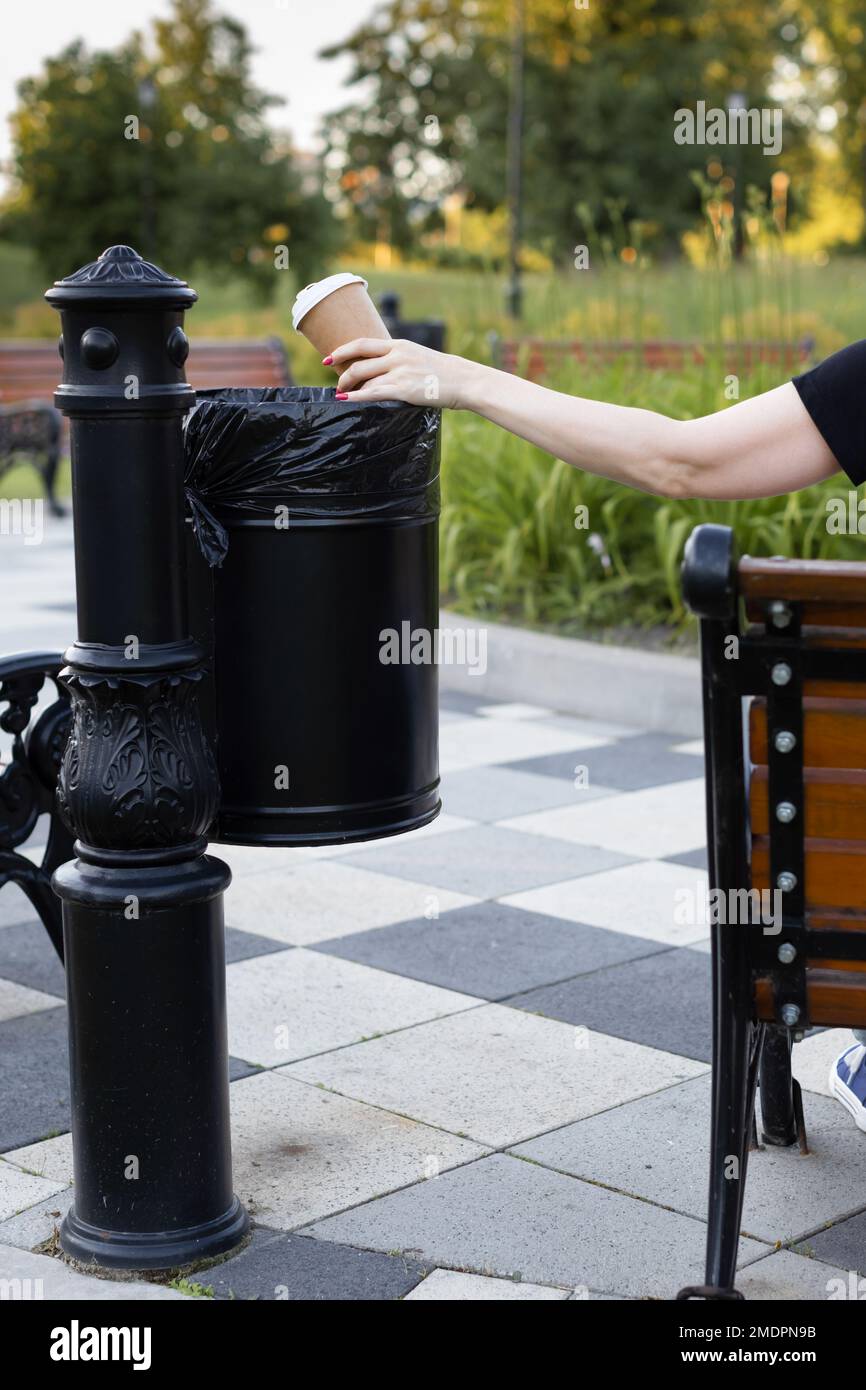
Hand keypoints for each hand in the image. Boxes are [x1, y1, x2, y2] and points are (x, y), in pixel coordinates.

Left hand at [325, 338, 473, 408]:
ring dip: (348, 387)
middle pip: (359, 362)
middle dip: (343, 373)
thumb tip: (383, 370)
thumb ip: (400, 360)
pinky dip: (355, 396)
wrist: (463, 380)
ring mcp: (399, 372)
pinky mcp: (403, 389)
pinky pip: (373, 392)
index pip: (363, 343)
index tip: (329, 357)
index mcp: (399, 345)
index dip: (342, 350)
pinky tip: (345, 399)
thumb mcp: (419, 357)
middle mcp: (397, 356)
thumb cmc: (444, 373)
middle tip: (338, 383)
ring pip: (364, 378)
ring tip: (343, 394)